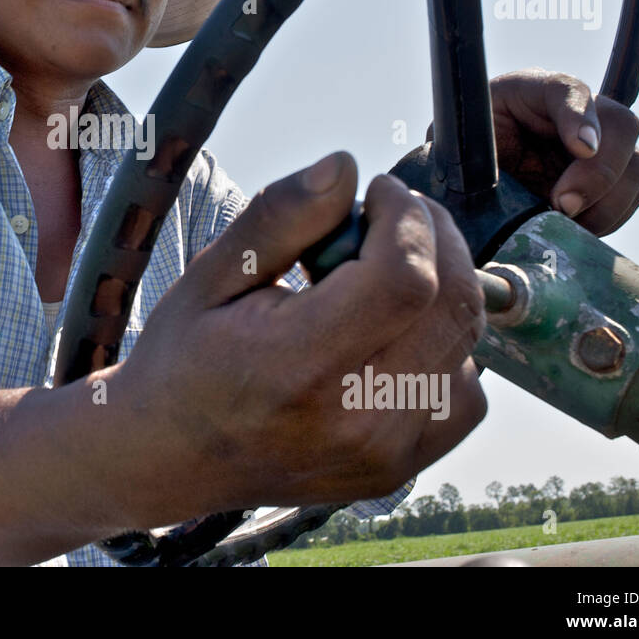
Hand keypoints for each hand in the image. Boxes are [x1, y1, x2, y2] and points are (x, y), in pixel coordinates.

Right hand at [116, 151, 487, 514]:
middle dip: (435, 238)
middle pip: (451, 305)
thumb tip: (345, 167)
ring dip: (439, 290)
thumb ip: (279, 218)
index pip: (403, 280)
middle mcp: (353, 421)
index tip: (378, 193)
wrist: (172, 456)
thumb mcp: (210, 276)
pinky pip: (463, 393)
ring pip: (467, 344)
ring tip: (377, 278)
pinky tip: (388, 335)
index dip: (406, 219)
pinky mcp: (401, 470)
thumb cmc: (185, 360)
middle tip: (389, 216)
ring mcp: (385, 455)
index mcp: (296, 368)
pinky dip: (442, 349)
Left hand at [429, 68, 638, 235]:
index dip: (581, 116)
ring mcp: (600, 145)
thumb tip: (488, 179)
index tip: (581, 147)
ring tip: (563, 222)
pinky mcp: (608, 180)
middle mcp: (577, 111)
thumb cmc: (462, 151)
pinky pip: (630, 198)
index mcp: (533, 91)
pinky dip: (608, 218)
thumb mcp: (456, 144)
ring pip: (634, 166)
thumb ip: (469, 152)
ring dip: (605, 203)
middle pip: (621, 126)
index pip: (569, 90)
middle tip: (562, 205)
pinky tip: (574, 228)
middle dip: (599, 172)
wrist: (474, 177)